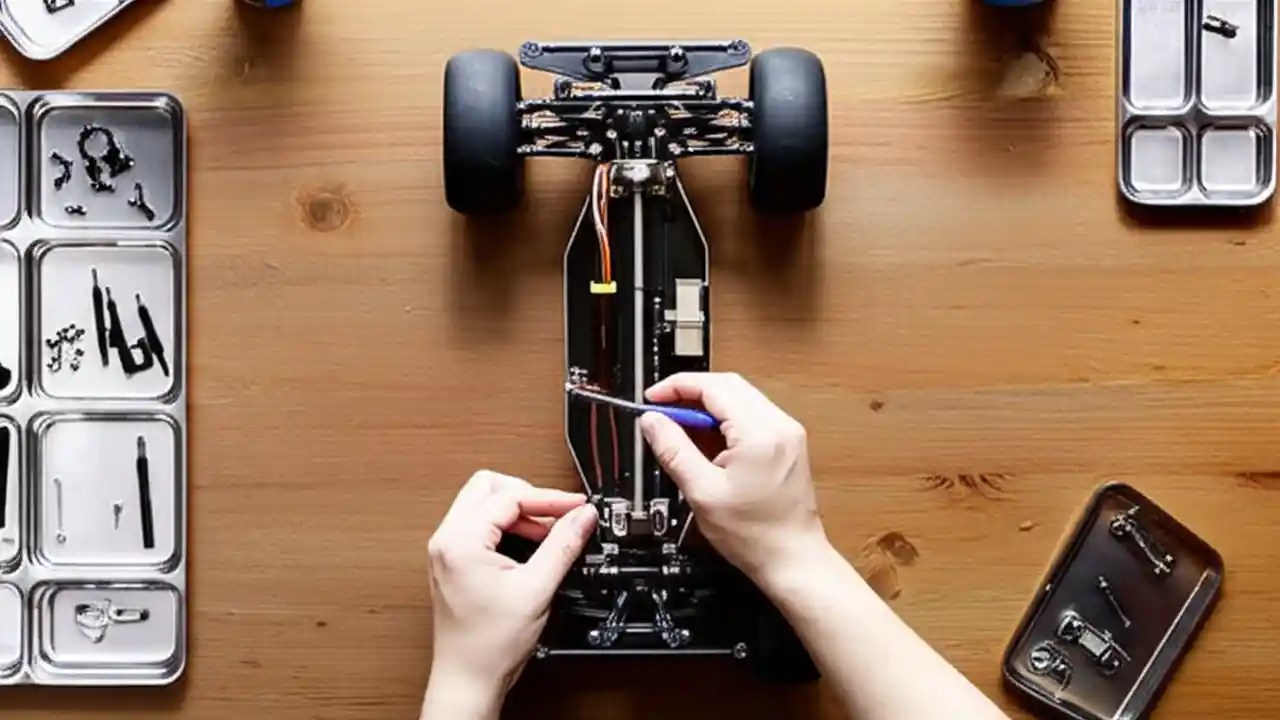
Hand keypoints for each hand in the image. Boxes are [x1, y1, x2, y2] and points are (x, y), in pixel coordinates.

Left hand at [422, 470, 597, 718]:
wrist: (469, 678)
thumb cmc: (489, 645)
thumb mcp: (537, 589)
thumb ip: (563, 546)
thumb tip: (582, 517)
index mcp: (460, 542)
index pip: (509, 497)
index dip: (549, 498)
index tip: (576, 506)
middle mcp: (446, 540)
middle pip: (488, 487)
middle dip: (528, 496)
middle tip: (558, 514)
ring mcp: (446, 549)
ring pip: (482, 502)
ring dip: (517, 510)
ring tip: (546, 533)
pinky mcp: (452, 559)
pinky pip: (478, 523)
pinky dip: (505, 525)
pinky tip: (528, 543)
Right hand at [639, 373, 828, 587]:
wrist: (792, 560)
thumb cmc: (755, 535)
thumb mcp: (702, 492)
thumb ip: (674, 450)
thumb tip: (652, 421)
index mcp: (760, 433)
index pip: (714, 387)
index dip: (677, 386)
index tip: (653, 398)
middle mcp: (780, 425)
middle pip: (728, 386)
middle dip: (691, 393)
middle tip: (662, 412)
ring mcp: (787, 433)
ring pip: (739, 398)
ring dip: (707, 407)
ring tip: (681, 430)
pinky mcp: (787, 443)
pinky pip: (751, 415)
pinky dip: (725, 421)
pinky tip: (707, 442)